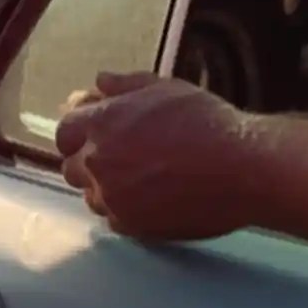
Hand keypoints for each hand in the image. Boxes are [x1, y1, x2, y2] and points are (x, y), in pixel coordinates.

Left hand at [56, 71, 253, 240]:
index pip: (64, 131)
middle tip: (120, 155)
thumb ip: (124, 84)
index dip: (77, 132)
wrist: (242, 168)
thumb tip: (98, 82)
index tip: (94, 133)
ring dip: (104, 187)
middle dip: (88, 160)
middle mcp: (99, 162)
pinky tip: (149, 198)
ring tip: (137, 178)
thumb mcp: (164, 88)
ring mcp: (114, 197)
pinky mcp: (133, 225)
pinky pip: (113, 219)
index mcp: (103, 124)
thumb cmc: (206, 121)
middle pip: (72, 167)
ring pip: (90, 196)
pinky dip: (123, 209)